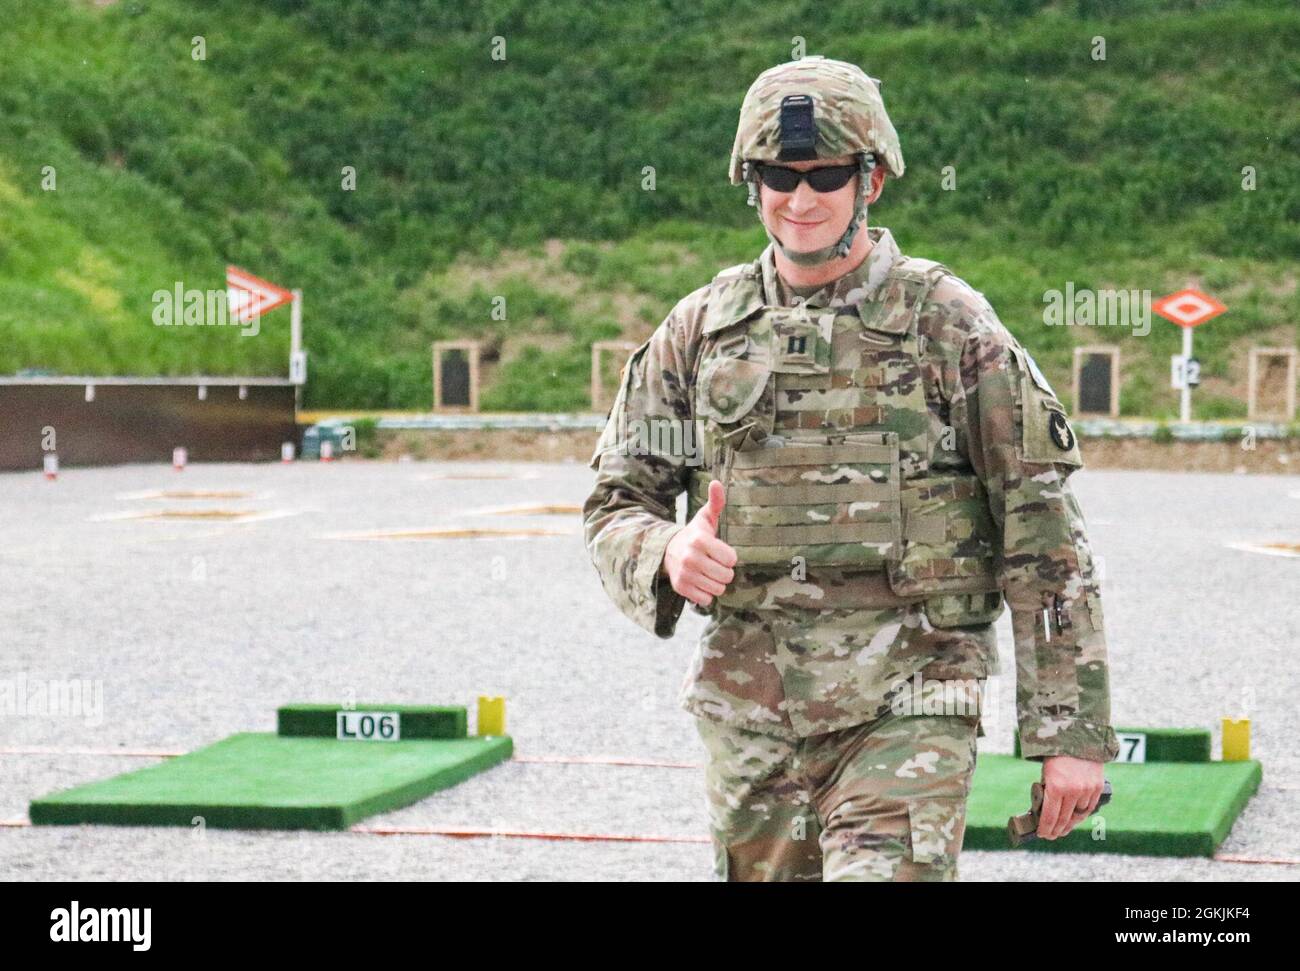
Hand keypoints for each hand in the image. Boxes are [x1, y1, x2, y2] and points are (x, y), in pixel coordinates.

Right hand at [661, 479, 736, 607]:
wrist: (667, 551)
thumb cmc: (694, 535)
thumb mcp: (705, 518)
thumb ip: (715, 502)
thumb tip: (717, 482)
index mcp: (699, 540)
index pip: (731, 559)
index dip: (730, 557)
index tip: (721, 552)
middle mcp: (690, 558)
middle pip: (726, 576)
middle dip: (724, 572)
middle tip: (715, 564)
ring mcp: (684, 574)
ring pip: (717, 589)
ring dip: (716, 583)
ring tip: (708, 573)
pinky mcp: (680, 588)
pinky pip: (706, 600)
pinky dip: (706, 594)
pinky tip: (700, 582)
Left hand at [1037, 755, 1105, 839]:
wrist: (1078, 737)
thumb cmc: (1056, 755)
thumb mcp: (1046, 773)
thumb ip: (1047, 791)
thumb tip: (1045, 811)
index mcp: (1056, 786)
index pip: (1050, 816)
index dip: (1045, 828)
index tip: (1042, 834)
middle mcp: (1072, 791)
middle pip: (1064, 819)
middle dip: (1056, 830)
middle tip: (1051, 835)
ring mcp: (1087, 790)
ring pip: (1078, 815)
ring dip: (1069, 824)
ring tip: (1062, 830)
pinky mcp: (1097, 787)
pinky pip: (1089, 807)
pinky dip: (1081, 815)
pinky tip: (1075, 819)